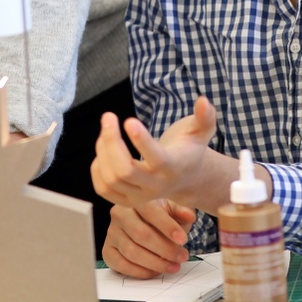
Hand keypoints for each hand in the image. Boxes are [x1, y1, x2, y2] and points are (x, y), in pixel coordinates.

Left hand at [91, 96, 216, 207]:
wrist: (184, 178)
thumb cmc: (189, 149)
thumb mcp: (201, 131)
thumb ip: (204, 117)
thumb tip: (203, 100)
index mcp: (173, 167)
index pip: (156, 159)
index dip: (141, 141)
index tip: (128, 120)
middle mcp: (156, 186)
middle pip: (125, 170)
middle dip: (111, 141)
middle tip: (109, 116)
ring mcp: (140, 196)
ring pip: (111, 178)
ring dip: (102, 149)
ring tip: (106, 129)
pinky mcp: (126, 201)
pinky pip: (103, 188)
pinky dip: (97, 167)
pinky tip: (103, 149)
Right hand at [101, 199, 196, 277]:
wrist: (148, 225)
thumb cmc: (162, 217)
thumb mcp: (174, 210)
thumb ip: (182, 212)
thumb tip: (189, 216)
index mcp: (136, 200)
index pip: (149, 211)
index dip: (166, 226)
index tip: (183, 239)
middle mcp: (119, 214)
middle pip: (140, 234)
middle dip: (165, 249)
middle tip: (182, 257)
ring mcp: (112, 233)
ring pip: (131, 251)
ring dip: (156, 263)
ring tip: (173, 266)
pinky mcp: (108, 250)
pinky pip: (121, 264)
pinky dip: (140, 271)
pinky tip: (155, 271)